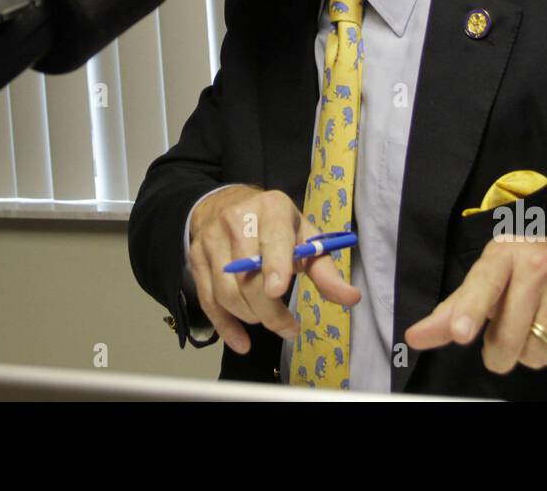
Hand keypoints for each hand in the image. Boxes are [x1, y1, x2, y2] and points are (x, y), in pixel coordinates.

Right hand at [188, 185, 361, 354]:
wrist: (227, 205)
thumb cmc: (275, 224)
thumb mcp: (304, 236)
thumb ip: (325, 269)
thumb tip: (350, 298)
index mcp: (271, 208)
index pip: (272, 237)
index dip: (274, 264)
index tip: (278, 290)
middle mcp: (236, 220)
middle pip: (247, 275)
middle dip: (269, 309)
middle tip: (288, 326)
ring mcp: (211, 239)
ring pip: (226, 292)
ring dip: (251, 317)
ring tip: (270, 320)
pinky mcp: (195, 258)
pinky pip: (207, 300)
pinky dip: (225, 327)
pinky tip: (242, 342)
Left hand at [405, 235, 546, 373]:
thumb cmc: (531, 270)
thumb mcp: (492, 276)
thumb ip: (454, 309)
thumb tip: (415, 337)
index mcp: (505, 253)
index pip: (485, 283)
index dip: (470, 310)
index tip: (460, 333)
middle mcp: (539, 264)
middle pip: (507, 337)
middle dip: (501, 351)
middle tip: (507, 336)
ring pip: (536, 353)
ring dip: (532, 354)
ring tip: (539, 327)